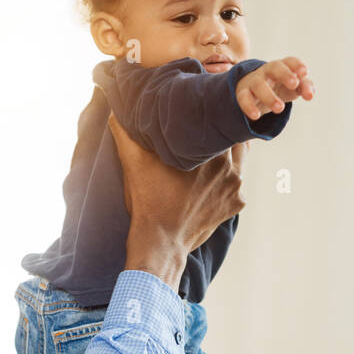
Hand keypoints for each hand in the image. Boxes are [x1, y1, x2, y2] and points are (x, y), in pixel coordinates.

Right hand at [108, 114, 246, 286]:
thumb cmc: (147, 202)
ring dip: (227, 155)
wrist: (160, 242)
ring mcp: (235, 186)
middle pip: (233, 137)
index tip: (202, 113)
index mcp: (208, 149)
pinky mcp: (236, 204)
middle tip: (205, 133)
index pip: (220, 118)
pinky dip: (227, 179)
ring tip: (209, 155)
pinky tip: (210, 180)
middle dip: (221, 133)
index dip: (213, 113)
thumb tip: (113, 110)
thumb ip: (125, 133)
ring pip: (240, 159)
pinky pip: (237, 183)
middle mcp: (229, 166)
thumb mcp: (133, 163)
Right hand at [235, 56, 314, 120]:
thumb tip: (310, 95)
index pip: (289, 61)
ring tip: (280, 108)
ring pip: (259, 85)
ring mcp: (254, 81)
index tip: (304, 72)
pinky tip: (256, 116)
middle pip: (275, 67)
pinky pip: (244, 98)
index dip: (297, 65)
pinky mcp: (243, 94)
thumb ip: (305, 88)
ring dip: (269, 96)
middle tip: (294, 84)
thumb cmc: (279, 86)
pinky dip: (249, 107)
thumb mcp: (294, 87)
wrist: (254, 92)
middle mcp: (268, 71)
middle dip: (285, 74)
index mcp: (283, 67)